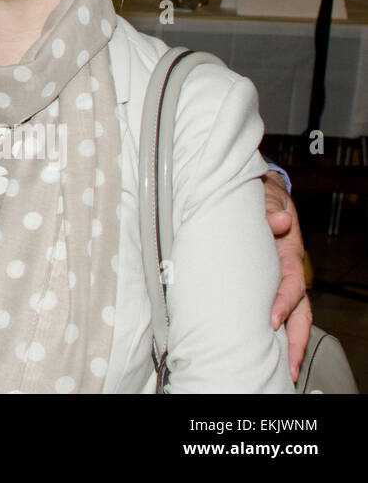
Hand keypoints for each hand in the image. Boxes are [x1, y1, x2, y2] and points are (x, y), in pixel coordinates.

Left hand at [263, 170, 310, 380]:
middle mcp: (290, 270)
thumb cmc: (264, 200)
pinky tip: (271, 349)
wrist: (266, 194)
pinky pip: (282, 308)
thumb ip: (270, 211)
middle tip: (287, 366)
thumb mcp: (268, 200)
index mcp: (289, 253)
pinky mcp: (274, 281)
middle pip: (300, 310)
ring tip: (285, 370)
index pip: (290, 284)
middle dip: (295, 339)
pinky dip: (280, 330)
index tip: (271, 319)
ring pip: (295, 315)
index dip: (283, 302)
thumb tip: (279, 222)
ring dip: (290, 342)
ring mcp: (283, 278)